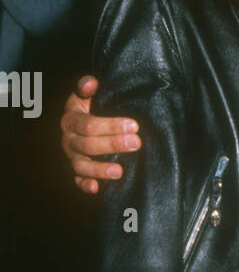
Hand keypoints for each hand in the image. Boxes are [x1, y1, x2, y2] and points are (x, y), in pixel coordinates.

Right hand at [60, 74, 139, 193]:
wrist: (79, 124)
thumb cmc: (88, 108)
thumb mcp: (85, 95)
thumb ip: (86, 87)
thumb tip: (91, 82)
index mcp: (71, 120)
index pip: (89, 124)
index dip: (111, 125)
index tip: (134, 125)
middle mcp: (68, 140)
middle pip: (87, 145)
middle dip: (113, 144)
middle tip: (136, 143)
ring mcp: (72, 157)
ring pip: (81, 166)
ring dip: (99, 170)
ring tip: (119, 172)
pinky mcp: (77, 172)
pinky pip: (78, 181)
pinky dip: (85, 185)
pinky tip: (97, 189)